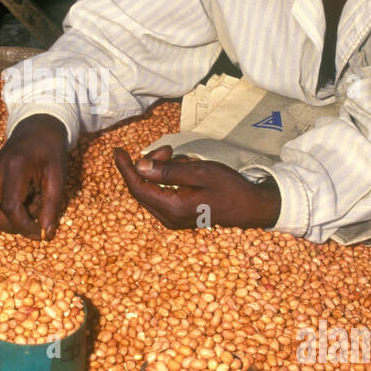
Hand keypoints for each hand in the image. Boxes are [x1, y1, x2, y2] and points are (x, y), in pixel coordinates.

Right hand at [0, 114, 69, 239]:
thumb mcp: (58, 177)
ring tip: (31, 207)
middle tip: (30, 226)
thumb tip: (45, 234)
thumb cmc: (50, 151)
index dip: (24, 226)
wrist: (38, 128)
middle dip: (6, 226)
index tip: (41, 233)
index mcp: (14, 167)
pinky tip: (26, 199)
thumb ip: (51, 206)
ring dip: (6, 217)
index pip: (11, 207)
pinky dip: (6, 208)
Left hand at [113, 145, 280, 229]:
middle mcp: (169, 219)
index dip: (125, 168)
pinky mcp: (179, 217)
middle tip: (168, 150)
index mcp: (172, 208)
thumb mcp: (200, 172)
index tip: (117, 151)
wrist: (252, 208)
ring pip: (152, 192)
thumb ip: (168, 171)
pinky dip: (166, 180)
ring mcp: (173, 220)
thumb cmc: (230, 187)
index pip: (137, 187)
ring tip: (179, 158)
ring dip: (159, 172)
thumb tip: (139, 165)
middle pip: (142, 189)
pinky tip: (182, 170)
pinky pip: (162, 195)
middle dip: (148, 165)